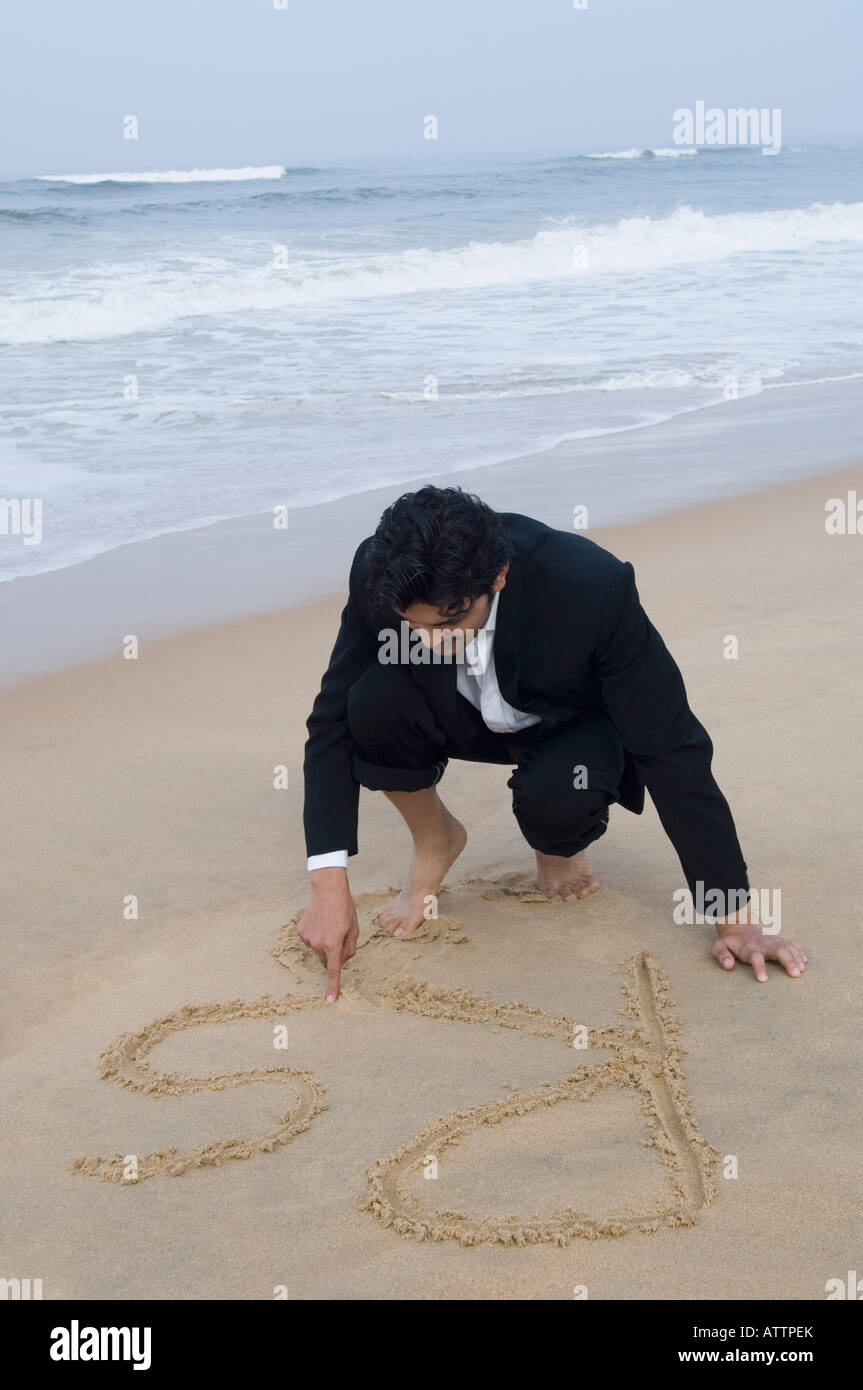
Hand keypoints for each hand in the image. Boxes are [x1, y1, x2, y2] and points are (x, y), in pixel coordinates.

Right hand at [297, 868, 358, 1001]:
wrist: (327, 889)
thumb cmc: (345, 908)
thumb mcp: (354, 929)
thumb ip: (350, 949)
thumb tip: (342, 961)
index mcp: (333, 945)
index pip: (334, 971)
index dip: (333, 986)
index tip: (330, 1000)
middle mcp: (318, 944)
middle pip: (327, 959)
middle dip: (334, 954)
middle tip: (341, 936)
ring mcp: (307, 938)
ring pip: (318, 949)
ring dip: (325, 942)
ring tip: (330, 923)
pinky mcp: (301, 931)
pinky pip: (311, 939)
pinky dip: (316, 934)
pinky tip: (321, 920)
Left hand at [712, 918, 806, 982]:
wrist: (739, 928)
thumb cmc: (730, 944)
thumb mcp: (719, 947)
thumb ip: (722, 955)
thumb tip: (729, 966)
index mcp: (749, 948)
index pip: (755, 957)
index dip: (759, 967)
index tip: (763, 980)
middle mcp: (763, 944)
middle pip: (778, 950)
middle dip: (788, 962)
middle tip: (796, 975)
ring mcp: (772, 941)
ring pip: (787, 947)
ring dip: (796, 958)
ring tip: (802, 971)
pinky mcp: (779, 941)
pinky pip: (791, 944)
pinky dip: (798, 952)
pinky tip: (805, 961)